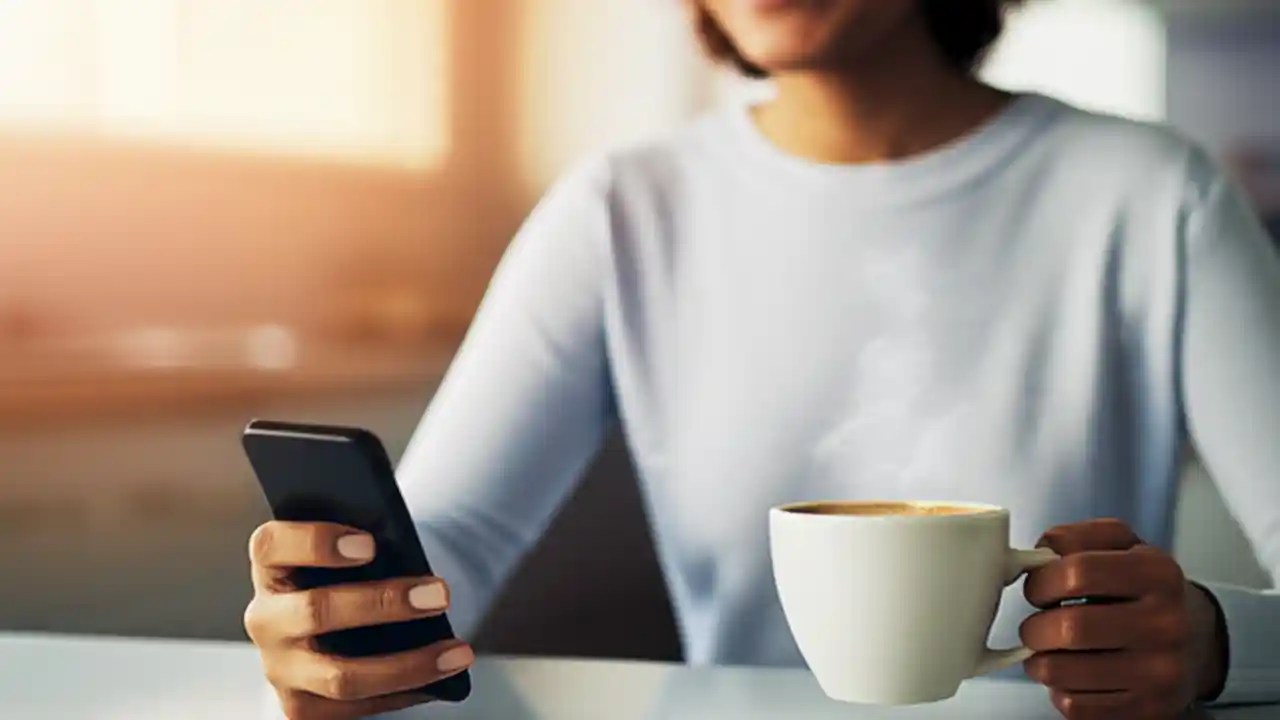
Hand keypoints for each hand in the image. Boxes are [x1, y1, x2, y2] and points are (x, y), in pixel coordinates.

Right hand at [243, 521, 474, 719]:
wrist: (331, 626)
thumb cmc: (349, 577)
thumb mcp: (349, 555)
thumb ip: (368, 550)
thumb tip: (415, 564)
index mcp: (271, 568)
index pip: (271, 546)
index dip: (316, 543)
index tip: (370, 543)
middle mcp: (265, 619)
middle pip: (316, 611)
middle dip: (384, 603)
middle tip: (440, 594)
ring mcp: (279, 668)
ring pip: (341, 676)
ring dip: (409, 665)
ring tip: (457, 651)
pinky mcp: (300, 707)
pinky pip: (355, 708)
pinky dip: (404, 692)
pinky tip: (440, 677)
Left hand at [1020, 519, 1226, 719]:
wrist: (1199, 641)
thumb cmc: (1144, 589)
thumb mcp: (1122, 546)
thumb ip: (1075, 538)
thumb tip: (1038, 554)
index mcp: (1158, 573)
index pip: (1077, 572)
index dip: (1041, 581)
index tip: (1036, 589)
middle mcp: (1166, 624)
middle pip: (1069, 628)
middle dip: (1034, 628)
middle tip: (1036, 627)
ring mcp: (1160, 672)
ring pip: (1063, 672)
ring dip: (1040, 662)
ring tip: (1048, 652)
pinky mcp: (1148, 710)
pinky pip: (1076, 705)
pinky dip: (1060, 690)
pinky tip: (1072, 675)